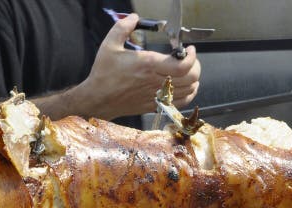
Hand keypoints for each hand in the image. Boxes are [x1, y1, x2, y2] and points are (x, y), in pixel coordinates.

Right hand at [73, 14, 201, 119]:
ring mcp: (155, 95)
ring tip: (187, 71)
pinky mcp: (153, 105)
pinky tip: (184, 87)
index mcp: (147, 65)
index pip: (182, 65)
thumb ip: (123, 28)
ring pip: (188, 90)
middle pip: (190, 77)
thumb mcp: (109, 46)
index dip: (191, 56)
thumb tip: (134, 17)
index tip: (188, 49)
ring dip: (192, 79)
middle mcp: (154, 82)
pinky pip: (179, 102)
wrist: (96, 99)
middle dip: (195, 65)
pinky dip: (188, 94)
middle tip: (188, 59)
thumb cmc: (103, 74)